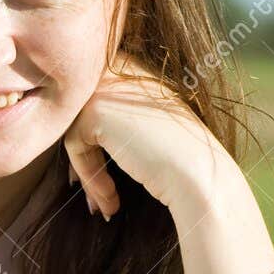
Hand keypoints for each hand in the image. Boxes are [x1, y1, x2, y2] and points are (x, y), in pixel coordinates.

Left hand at [61, 53, 273, 273]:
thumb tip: (77, 132)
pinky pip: (74, 144)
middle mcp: (123, 69)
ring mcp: (108, 85)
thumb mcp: (148, 130)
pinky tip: (109, 199)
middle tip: (96, 197)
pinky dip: (88, 175)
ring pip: (74, 130)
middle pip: (80, 114)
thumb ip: (118, 121)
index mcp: (139, 71)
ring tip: (103, 204)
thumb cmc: (182, 161)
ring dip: (86, 172)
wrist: (199, 175)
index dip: (94, 142)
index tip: (100, 176)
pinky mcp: (96, 108)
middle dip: (85, 159)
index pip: (96, 101)